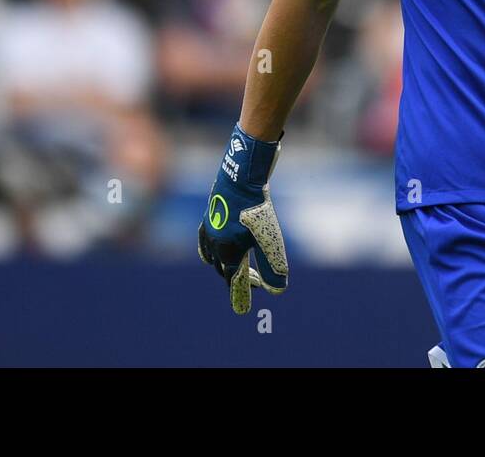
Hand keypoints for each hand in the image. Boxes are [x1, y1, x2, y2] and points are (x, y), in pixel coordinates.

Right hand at [198, 123, 288, 313]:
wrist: (241, 174)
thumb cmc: (256, 207)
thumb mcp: (269, 239)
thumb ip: (272, 266)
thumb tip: (278, 291)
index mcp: (226, 253)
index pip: (233, 281)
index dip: (240, 295)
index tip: (244, 310)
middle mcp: (213, 243)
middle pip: (223, 269)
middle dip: (237, 278)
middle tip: (253, 283)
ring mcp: (209, 227)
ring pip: (211, 254)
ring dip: (223, 264)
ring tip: (232, 267)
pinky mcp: (210, 212)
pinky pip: (206, 237)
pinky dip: (211, 247)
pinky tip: (218, 242)